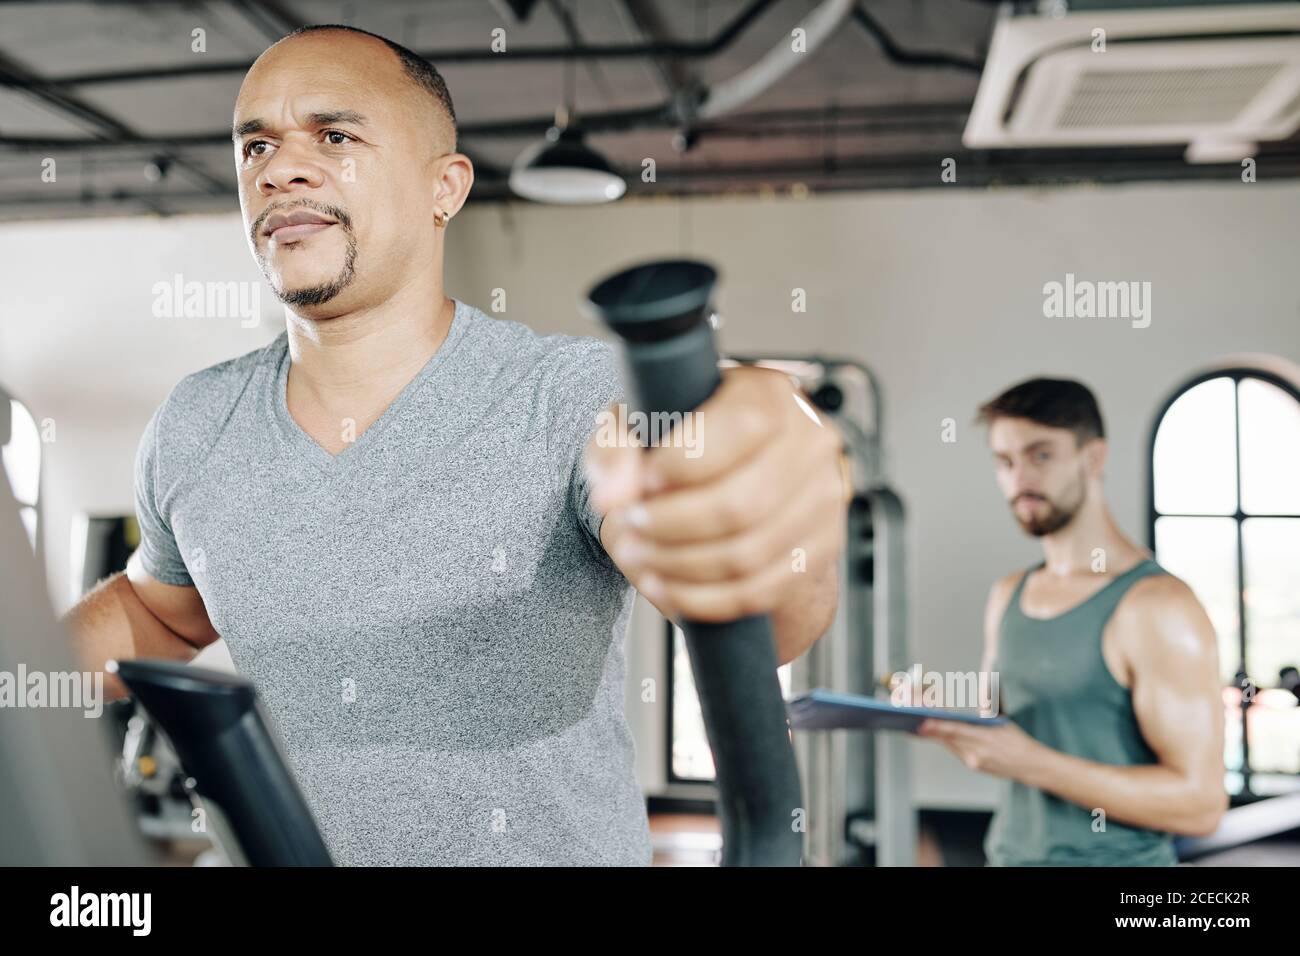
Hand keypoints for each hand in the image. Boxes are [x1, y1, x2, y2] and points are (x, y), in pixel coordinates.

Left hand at [583, 364, 846, 622]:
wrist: (737, 485)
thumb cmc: (687, 446)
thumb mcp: (638, 430)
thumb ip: (615, 448)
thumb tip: (613, 495)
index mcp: (769, 393)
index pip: (740, 428)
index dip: (682, 464)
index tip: (644, 483)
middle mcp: (809, 442)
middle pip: (740, 504)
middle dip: (670, 526)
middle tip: (631, 529)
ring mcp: (822, 499)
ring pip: (747, 555)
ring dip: (680, 566)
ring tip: (642, 557)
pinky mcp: (820, 549)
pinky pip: (759, 590)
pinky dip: (703, 599)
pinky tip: (668, 587)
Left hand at [917, 718, 1045, 781]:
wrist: (1031, 766)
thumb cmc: (1018, 740)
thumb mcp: (1003, 721)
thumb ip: (985, 710)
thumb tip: (975, 691)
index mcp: (985, 738)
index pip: (956, 731)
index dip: (938, 727)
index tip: (922, 722)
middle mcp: (977, 752)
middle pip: (948, 739)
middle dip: (930, 729)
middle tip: (912, 720)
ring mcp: (974, 761)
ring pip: (949, 745)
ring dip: (934, 735)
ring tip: (915, 724)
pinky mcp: (973, 766)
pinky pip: (956, 751)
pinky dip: (945, 742)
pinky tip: (932, 734)